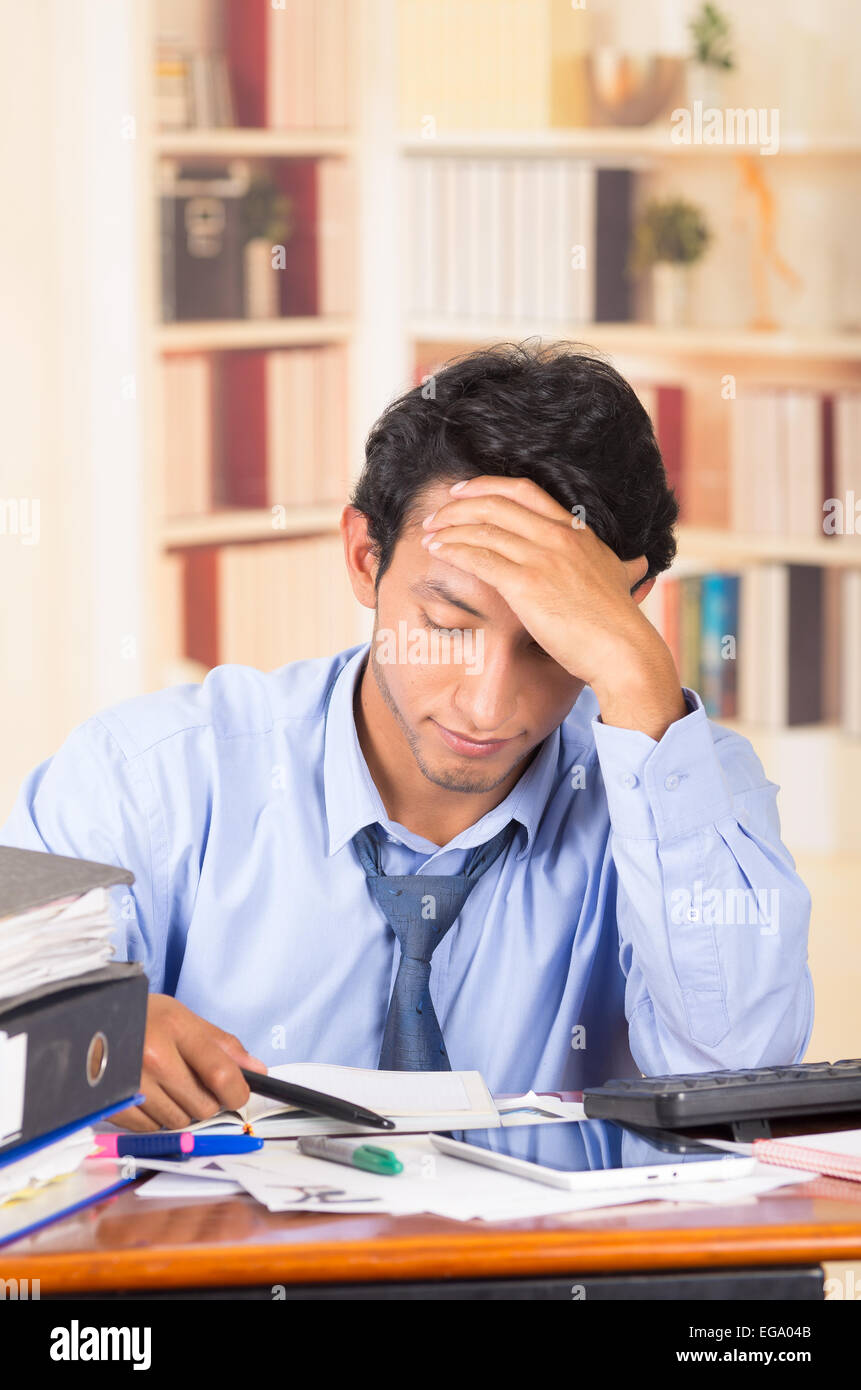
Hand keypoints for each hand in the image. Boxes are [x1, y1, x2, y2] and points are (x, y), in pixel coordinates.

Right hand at [111, 994, 267, 1131]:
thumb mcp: (182, 1016)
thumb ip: (222, 1044)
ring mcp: (131, 1083)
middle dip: (207, 1102)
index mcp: (175, 1029)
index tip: (239, 1094)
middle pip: (204, 1106)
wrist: (85, 1019)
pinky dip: (155, 1118)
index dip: (238, 1091)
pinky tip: (147, 1094)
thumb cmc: (139, 1016)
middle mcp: (153, 1058)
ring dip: (181, 1111)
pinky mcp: (113, 1105)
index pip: (221, 1073)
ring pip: (179, 1121)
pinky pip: (152, 1128)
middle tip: (194, 1084)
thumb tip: (257, 1070)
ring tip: (166, 1086)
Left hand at [421, 476, 686, 737]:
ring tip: (428, 536)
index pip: (524, 492)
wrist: (622, 651)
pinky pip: (480, 557)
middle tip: (435, 517)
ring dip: (449, 529)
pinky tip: (438, 552)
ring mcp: (543, 557)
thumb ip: (622, 567)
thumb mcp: (622, 580)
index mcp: (576, 532)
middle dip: (458, 507)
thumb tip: (637, 565)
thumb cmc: (619, 624)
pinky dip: (454, 550)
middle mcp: (558, 537)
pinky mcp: (527, 584)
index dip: (487, 487)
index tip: (462, 491)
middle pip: (495, 505)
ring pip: (483, 529)